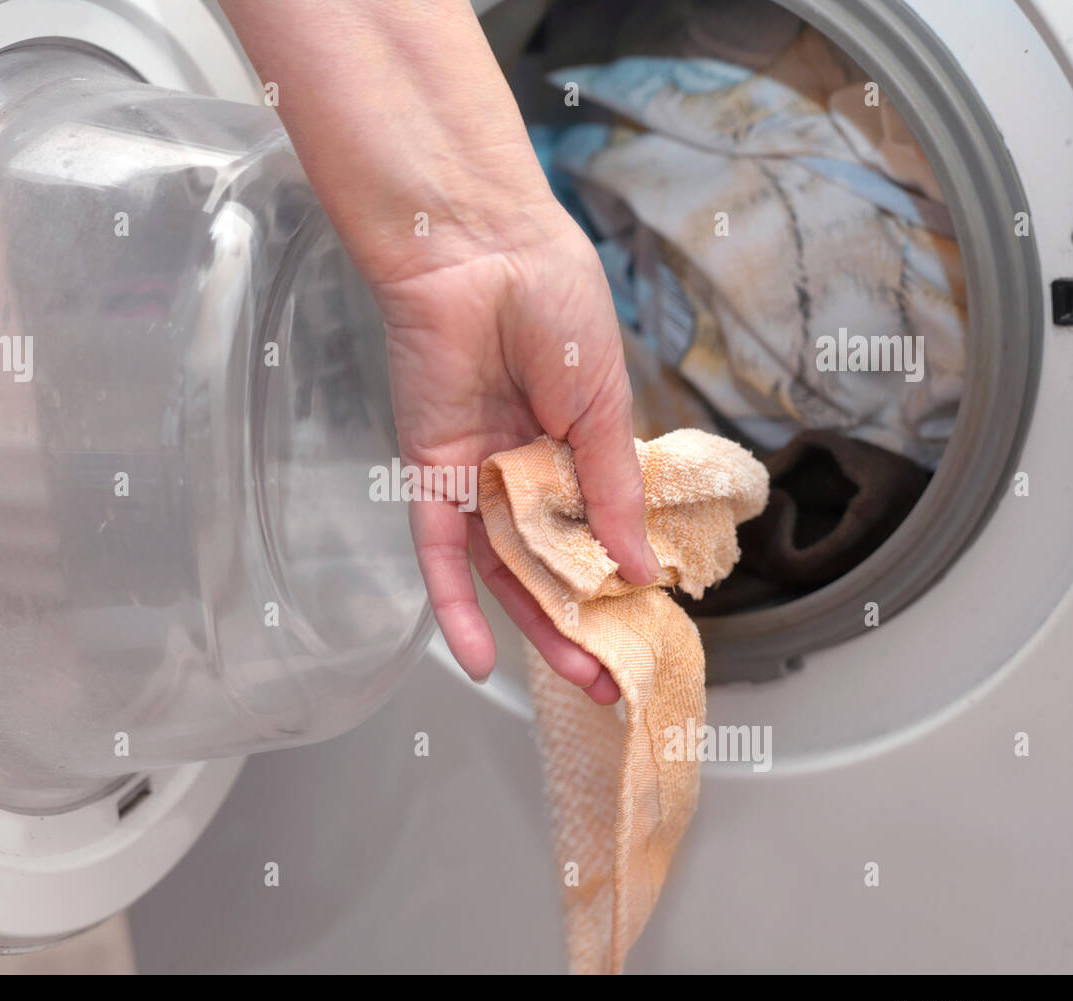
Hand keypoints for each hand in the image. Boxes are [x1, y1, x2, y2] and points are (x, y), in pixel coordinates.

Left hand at [373, 206, 661, 702]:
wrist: (478, 249)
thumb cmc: (552, 306)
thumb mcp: (604, 408)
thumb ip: (614, 494)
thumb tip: (642, 571)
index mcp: (571, 445)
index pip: (595, 531)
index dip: (618, 582)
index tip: (646, 627)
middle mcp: (521, 469)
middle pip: (548, 563)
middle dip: (578, 622)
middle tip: (610, 677)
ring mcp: (475, 475)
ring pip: (501, 568)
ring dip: (531, 625)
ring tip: (576, 676)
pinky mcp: (428, 475)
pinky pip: (439, 552)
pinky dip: (453, 606)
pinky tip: (477, 661)